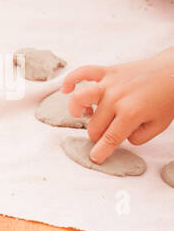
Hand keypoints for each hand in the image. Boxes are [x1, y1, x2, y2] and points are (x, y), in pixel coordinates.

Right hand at [61, 47, 173, 162]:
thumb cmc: (168, 97)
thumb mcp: (159, 125)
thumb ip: (138, 137)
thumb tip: (120, 138)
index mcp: (130, 113)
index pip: (109, 138)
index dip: (101, 151)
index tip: (96, 158)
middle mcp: (116, 99)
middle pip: (94, 125)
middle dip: (98, 133)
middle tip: (107, 131)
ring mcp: (110, 84)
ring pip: (79, 100)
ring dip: (78, 111)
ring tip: (85, 114)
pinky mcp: (107, 72)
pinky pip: (83, 73)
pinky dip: (71, 80)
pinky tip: (67, 90)